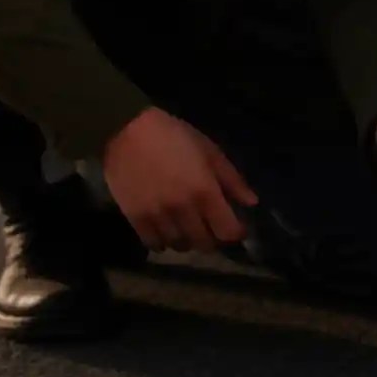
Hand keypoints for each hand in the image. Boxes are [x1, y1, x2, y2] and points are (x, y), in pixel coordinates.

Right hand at [102, 107, 258, 252]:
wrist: (126, 130)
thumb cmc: (173, 136)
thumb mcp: (209, 151)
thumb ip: (232, 179)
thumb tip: (251, 202)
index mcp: (205, 191)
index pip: (227, 231)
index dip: (236, 233)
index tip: (237, 228)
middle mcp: (183, 209)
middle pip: (205, 244)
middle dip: (212, 238)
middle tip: (211, 227)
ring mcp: (158, 217)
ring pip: (180, 246)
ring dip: (188, 241)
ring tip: (188, 229)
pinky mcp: (135, 219)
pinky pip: (154, 244)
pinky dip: (163, 242)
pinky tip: (166, 231)